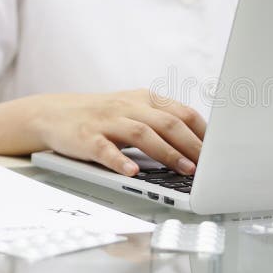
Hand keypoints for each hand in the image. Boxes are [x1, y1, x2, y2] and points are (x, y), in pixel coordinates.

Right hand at [29, 89, 204, 175]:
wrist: (52, 113)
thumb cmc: (102, 116)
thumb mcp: (135, 111)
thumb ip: (162, 122)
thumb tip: (200, 143)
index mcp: (145, 99)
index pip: (182, 113)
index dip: (203, 132)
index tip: (220, 151)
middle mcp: (128, 106)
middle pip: (167, 123)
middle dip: (192, 145)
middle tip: (209, 165)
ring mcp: (107, 121)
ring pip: (142, 134)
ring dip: (167, 153)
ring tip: (184, 170)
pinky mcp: (86, 138)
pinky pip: (105, 150)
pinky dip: (120, 162)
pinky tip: (133, 173)